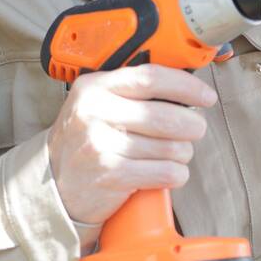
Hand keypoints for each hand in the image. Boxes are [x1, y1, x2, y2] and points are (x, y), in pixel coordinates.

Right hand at [47, 64, 216, 225]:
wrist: (54, 182)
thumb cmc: (85, 139)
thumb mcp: (96, 103)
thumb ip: (130, 90)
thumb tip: (185, 87)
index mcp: (95, 87)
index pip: (149, 77)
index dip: (185, 86)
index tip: (206, 96)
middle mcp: (95, 113)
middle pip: (164, 116)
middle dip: (191, 125)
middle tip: (196, 129)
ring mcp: (101, 145)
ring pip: (169, 147)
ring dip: (183, 153)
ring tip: (174, 154)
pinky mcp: (111, 175)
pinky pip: (165, 173)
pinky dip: (176, 174)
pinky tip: (168, 172)